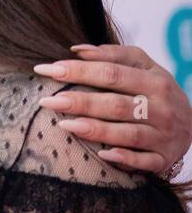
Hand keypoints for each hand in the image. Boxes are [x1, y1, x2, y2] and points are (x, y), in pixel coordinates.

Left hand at [34, 43, 190, 176]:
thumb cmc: (155, 90)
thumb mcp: (144, 66)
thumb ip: (113, 54)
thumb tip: (76, 50)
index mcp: (155, 82)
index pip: (112, 73)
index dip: (78, 70)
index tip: (47, 70)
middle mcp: (162, 109)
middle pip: (116, 104)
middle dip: (80, 101)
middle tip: (47, 100)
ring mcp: (165, 136)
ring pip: (129, 134)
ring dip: (97, 130)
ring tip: (65, 125)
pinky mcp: (165, 158)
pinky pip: (145, 162)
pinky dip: (126, 159)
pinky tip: (104, 155)